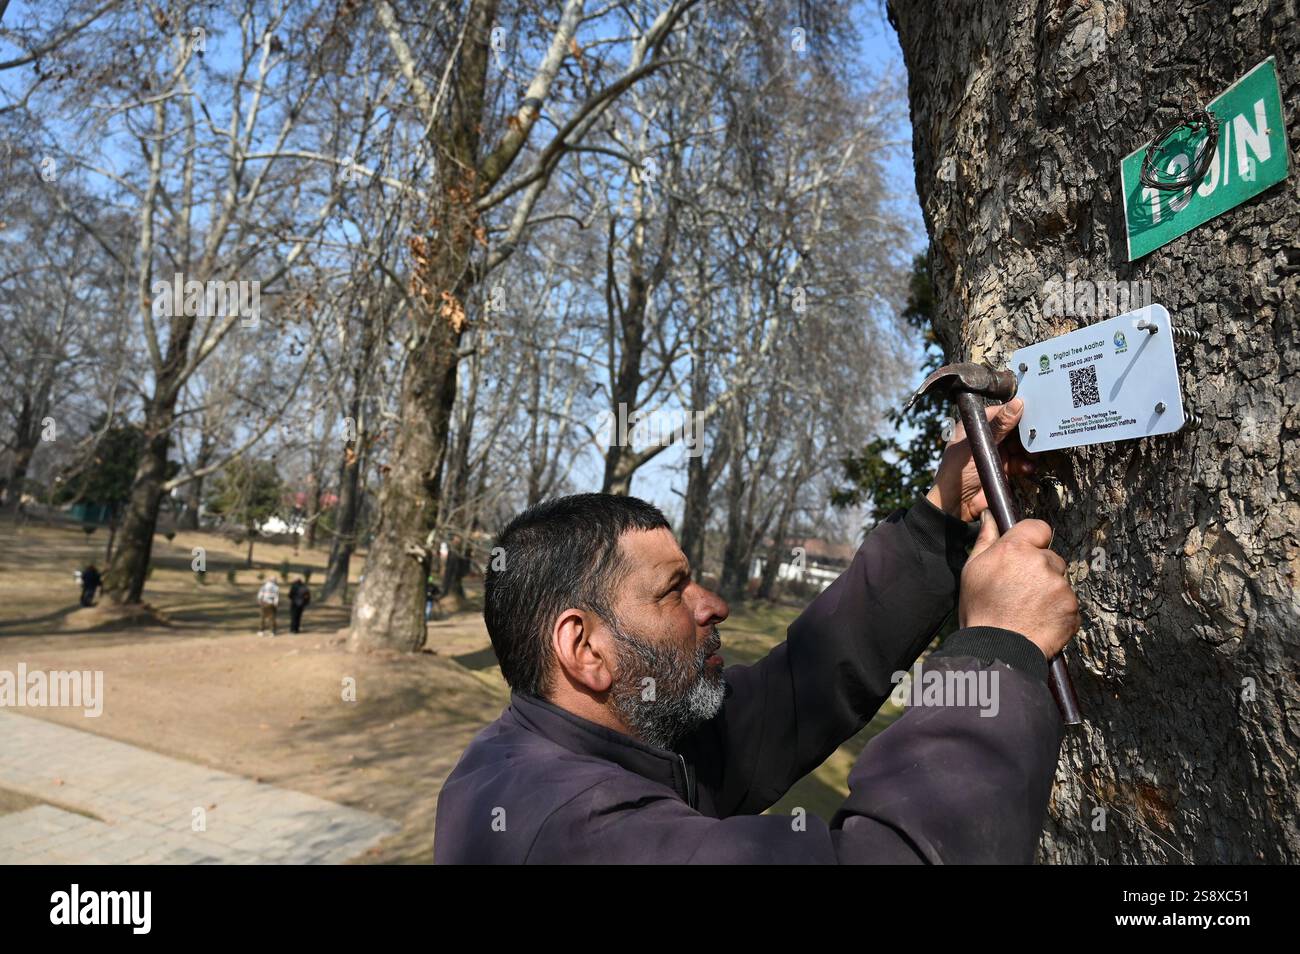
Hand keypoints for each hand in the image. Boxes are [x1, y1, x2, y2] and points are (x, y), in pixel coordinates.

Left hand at [926, 398, 1034, 521]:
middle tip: (1036, 435)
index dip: (1016, 411)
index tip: (1033, 412)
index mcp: (975, 426)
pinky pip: (1019, 462)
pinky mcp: (1003, 469)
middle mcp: (986, 437)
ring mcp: (995, 453)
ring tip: (1032, 454)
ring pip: (1019, 445)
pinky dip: (1025, 464)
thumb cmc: (957, 473)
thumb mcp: (978, 446)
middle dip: (1026, 432)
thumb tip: (1018, 404)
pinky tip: (1027, 467)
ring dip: (1028, 449)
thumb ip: (998, 426)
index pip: (1000, 412)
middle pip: (1014, 428)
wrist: (955, 506)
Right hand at [959, 513, 1079, 659]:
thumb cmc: (980, 610)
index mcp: (1015, 549)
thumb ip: (986, 539)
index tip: (1026, 554)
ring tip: (1028, 610)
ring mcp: (1060, 586)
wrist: (998, 650)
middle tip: (1020, 592)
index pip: (1039, 527)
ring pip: (1059, 581)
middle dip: (1040, 570)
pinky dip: (1058, 611)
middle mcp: (1041, 562)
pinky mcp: (1072, 608)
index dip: (1034, 540)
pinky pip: (1068, 603)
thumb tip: (989, 516)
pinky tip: (1040, 621)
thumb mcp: (973, 571)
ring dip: (1049, 591)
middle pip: (1050, 557)